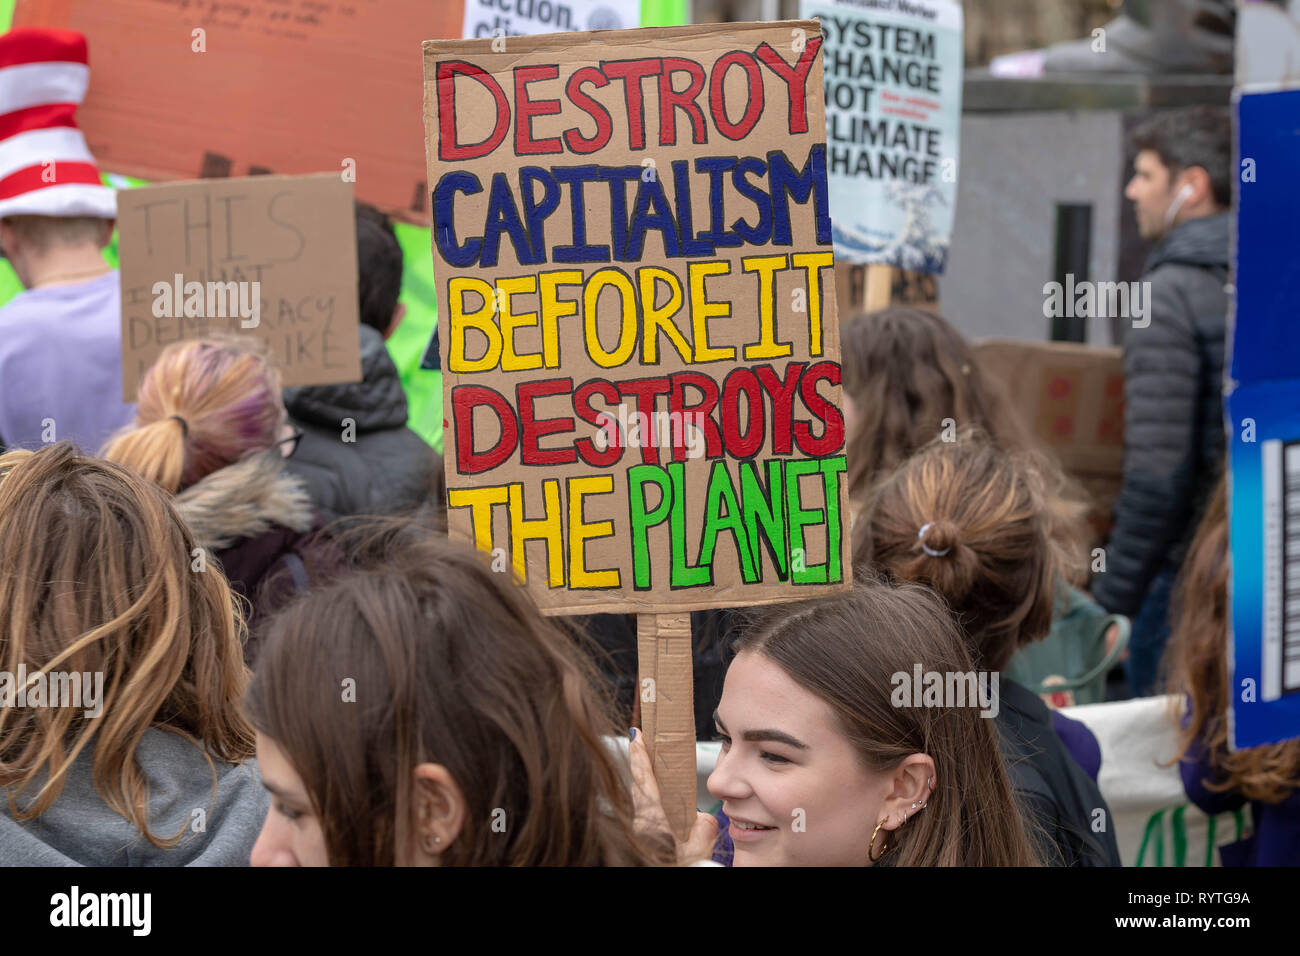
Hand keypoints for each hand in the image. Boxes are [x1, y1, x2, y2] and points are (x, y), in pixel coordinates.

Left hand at [627, 729, 718, 864]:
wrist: (666, 881)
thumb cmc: (678, 869)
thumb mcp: (700, 847)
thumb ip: (704, 826)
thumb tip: (703, 818)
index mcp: (653, 819)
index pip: (644, 778)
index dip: (640, 754)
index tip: (636, 735)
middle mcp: (641, 824)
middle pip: (638, 786)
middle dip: (640, 765)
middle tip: (641, 744)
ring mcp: (639, 832)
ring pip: (640, 801)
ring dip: (645, 784)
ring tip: (651, 770)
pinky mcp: (641, 840)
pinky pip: (644, 814)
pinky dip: (649, 802)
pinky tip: (660, 806)